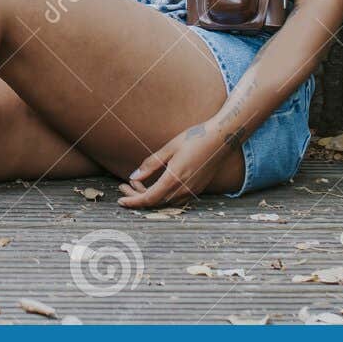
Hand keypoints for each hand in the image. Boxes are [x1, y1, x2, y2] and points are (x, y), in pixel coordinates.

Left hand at [116, 120, 233, 208]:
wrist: (221, 139)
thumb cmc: (195, 139)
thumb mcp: (169, 148)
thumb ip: (150, 165)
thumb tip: (133, 177)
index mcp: (175, 178)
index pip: (149, 198)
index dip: (133, 201)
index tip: (120, 200)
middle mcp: (184, 189)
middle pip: (155, 202)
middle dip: (137, 196)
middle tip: (124, 186)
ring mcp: (192, 191)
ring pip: (165, 202)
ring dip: (150, 195)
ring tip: (137, 182)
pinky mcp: (197, 189)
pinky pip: (175, 199)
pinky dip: (162, 195)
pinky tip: (155, 184)